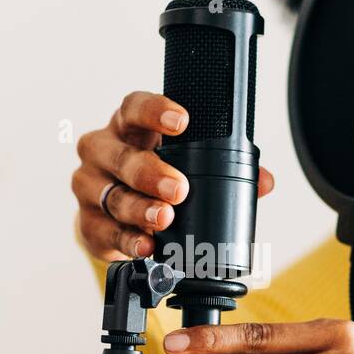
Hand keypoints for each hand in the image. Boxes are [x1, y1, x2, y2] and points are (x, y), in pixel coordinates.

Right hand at [72, 91, 274, 260]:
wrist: (115, 219)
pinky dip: (127, 240)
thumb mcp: (183, 166)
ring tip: (164, 218)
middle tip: (178, 188)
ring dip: (140, 209)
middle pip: (121, 155)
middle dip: (150, 172)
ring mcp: (90, 188)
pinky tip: (146, 245)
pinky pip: (105, 232)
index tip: (182, 122)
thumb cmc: (151, 181)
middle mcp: (102, 151)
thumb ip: (224, 170)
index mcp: (127, 128)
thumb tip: (264, 181)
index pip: (133, 108)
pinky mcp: (88, 223)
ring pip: (112, 195)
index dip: (155, 111)